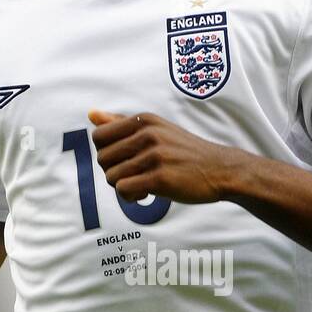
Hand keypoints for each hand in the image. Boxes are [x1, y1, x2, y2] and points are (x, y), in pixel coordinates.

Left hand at [88, 110, 235, 204]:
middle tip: (133, 177)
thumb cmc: (185, 152)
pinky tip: (146, 194)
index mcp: (144, 120)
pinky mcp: (160, 178)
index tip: (123, 161)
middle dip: (113, 172)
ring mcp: (155, 156)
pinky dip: (130, 197)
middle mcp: (148, 134)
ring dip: (122, 187)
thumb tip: (91, 114)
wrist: (220, 169)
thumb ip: (122, 124)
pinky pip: (124, 190)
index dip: (106, 154)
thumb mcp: (156, 130)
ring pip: (111, 177)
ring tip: (141, 186)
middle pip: (102, 159)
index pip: (99, 137)